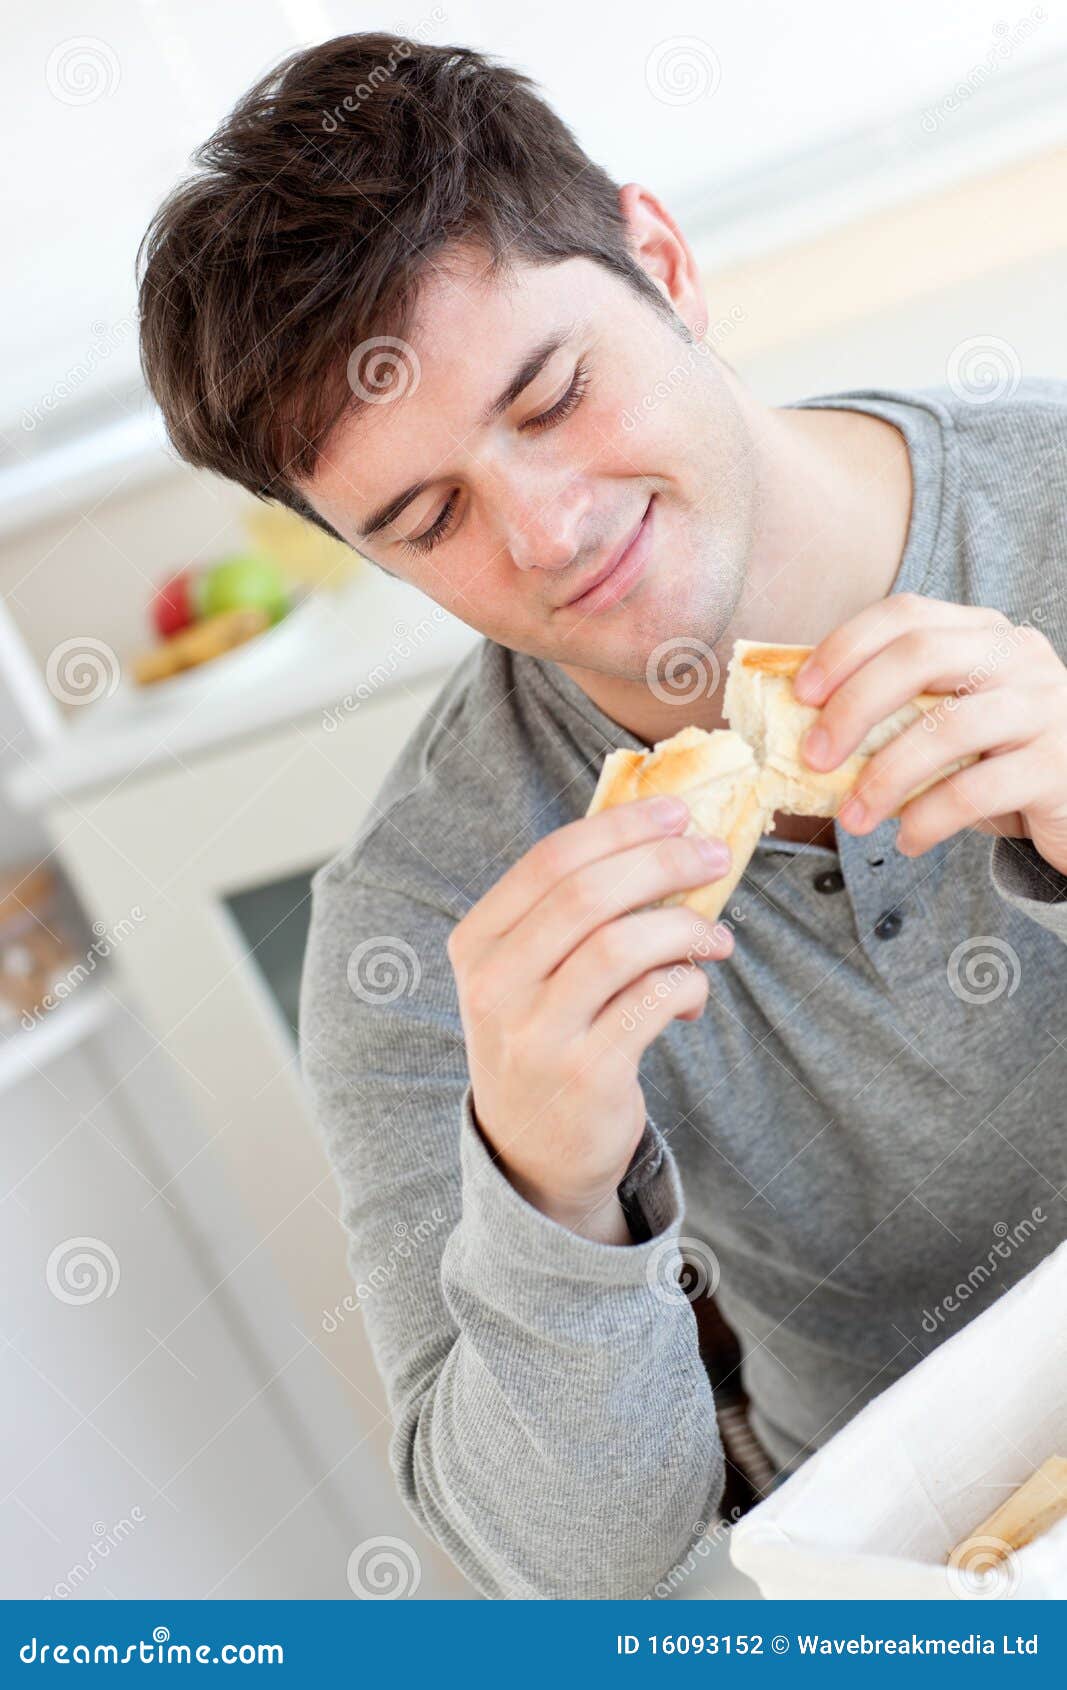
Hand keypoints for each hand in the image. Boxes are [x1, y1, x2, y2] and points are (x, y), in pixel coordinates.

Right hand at [447, 797, 733, 1241]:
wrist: (533, 1152)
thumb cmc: (546, 1037)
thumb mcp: (528, 972)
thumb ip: (571, 912)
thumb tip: (661, 836)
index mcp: (478, 942)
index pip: (551, 860)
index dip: (622, 827)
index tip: (678, 813)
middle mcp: (495, 985)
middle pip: (588, 894)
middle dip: (664, 863)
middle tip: (714, 857)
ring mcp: (536, 1033)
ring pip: (623, 945)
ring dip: (686, 928)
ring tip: (714, 938)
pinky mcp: (585, 1074)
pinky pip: (653, 1003)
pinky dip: (688, 985)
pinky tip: (693, 994)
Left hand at [793, 592, 1066, 873]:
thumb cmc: (995, 762)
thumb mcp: (944, 721)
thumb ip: (892, 709)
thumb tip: (799, 722)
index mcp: (981, 632)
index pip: (905, 615)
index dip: (845, 648)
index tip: (801, 694)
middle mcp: (1017, 655)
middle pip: (920, 656)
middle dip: (854, 707)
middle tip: (813, 758)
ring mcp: (1044, 705)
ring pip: (948, 728)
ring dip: (885, 777)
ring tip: (853, 819)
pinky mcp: (1058, 764)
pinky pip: (978, 790)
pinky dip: (929, 818)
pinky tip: (907, 841)